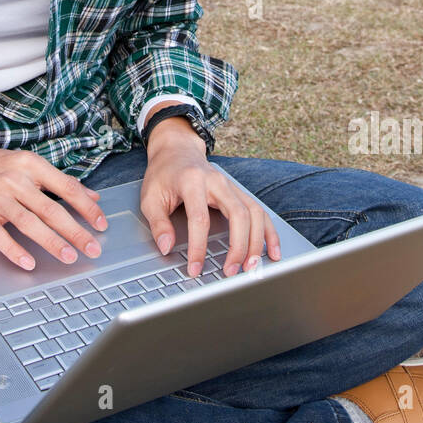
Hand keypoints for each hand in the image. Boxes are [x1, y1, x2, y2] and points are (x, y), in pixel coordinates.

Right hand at [0, 126, 108, 271]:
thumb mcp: (27, 165)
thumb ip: (60, 181)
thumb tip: (92, 196)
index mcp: (31, 166)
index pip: (66, 187)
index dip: (86, 207)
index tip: (101, 224)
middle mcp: (15, 181)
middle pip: (51, 209)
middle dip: (74, 230)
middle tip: (92, 247)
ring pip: (29, 223)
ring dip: (50, 241)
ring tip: (68, 256)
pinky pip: (0, 235)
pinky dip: (14, 250)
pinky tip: (28, 263)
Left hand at [140, 137, 280, 278]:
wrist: (177, 150)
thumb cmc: (163, 174)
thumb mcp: (150, 197)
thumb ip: (158, 223)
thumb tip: (167, 248)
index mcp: (192, 181)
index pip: (200, 218)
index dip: (198, 247)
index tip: (195, 268)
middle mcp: (216, 181)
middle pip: (238, 214)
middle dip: (237, 246)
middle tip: (230, 271)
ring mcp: (231, 185)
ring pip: (254, 213)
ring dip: (256, 242)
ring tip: (252, 267)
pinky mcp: (238, 192)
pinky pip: (259, 211)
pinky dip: (268, 232)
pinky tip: (272, 250)